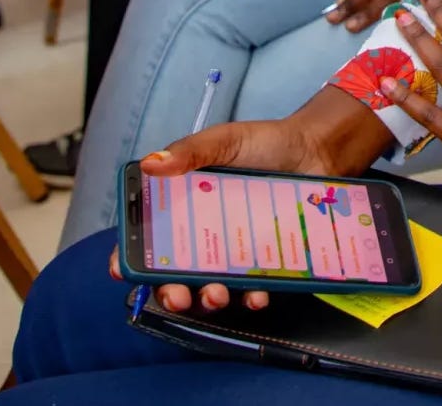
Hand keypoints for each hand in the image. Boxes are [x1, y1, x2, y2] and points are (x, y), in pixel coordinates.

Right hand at [106, 91, 391, 313]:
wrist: (318, 150)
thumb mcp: (224, 141)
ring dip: (208, 300)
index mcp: (184, 206)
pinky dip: (252, 296)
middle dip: (169, 292)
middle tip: (176, 295)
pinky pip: (255, 288)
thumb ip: (189, 152)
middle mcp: (206, 234)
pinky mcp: (267, 262)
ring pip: (211, 287)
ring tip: (216, 295)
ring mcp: (236, 251)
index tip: (122, 270)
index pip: (149, 237)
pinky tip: (256, 293)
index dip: (131, 256)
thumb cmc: (266, 142)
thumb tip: (150, 164)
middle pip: (175, 273)